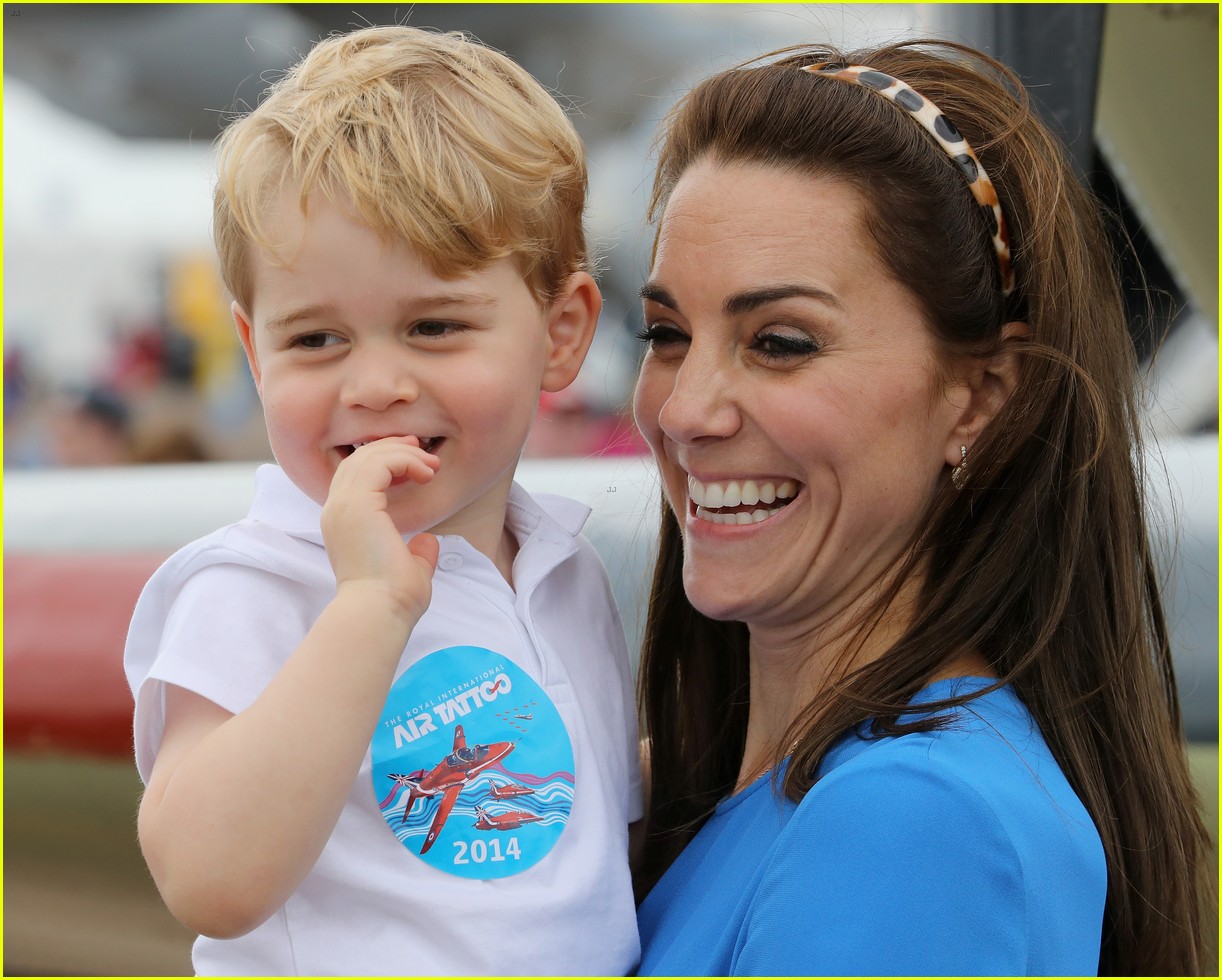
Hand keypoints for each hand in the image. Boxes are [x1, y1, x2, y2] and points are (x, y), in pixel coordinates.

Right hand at [320, 437, 440, 622]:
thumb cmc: (394, 599)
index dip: (384, 461)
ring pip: (368, 457)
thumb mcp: (410, 568)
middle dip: (392, 448)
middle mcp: (337, 510)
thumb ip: (417, 553)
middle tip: (421, 449)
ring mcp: (343, 506)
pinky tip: (425, 473)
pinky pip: (380, 464)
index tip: (414, 462)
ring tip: (431, 464)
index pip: (355, 476)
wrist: (380, 611)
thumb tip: (428, 542)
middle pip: (358, 460)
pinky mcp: (356, 504)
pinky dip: (405, 460)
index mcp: (343, 523)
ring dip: (403, 453)